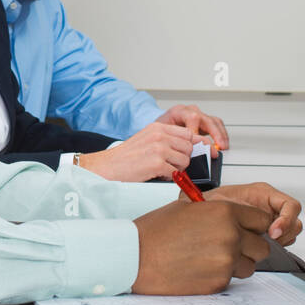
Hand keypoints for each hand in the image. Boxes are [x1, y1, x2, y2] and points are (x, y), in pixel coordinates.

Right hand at [78, 123, 194, 181]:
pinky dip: (168, 177)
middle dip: (183, 158)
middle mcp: (160, 135)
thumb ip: (167, 139)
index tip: (197, 152)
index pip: (188, 133)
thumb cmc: (126, 156)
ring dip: (177, 169)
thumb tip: (191, 146)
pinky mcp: (157, 163)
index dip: (194, 145)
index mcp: (158, 127)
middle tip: (170, 164)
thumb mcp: (147, 139)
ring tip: (162, 169)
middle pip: (190, 147)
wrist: (107, 166)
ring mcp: (159, 149)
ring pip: (185, 161)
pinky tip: (157, 174)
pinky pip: (176, 173)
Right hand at [131, 200, 272, 293]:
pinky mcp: (218, 282)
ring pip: (250, 266)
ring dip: (237, 264)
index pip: (262, 221)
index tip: (248, 231)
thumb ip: (217, 212)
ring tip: (210, 259)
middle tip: (229, 247)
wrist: (135, 256)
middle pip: (262, 247)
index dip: (254, 227)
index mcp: (225, 212)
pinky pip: (231, 280)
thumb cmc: (155, 232)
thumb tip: (235, 218)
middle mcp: (231, 235)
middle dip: (249, 248)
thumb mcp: (188, 208)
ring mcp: (226, 261)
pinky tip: (199, 269)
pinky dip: (219, 277)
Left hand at [155, 104, 229, 156]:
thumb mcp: (162, 133)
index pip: (192, 118)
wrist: (159, 126)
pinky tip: (223, 144)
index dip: (197, 132)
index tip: (199, 145)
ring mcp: (199, 115)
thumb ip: (172, 140)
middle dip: (214, 134)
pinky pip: (217, 125)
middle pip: (206, 119)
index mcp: (178, 111)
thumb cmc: (160, 130)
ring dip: (221, 135)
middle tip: (217, 147)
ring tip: (223, 147)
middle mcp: (190, 111)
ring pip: (214, 121)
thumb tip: (182, 153)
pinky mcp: (205, 121)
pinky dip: (221, 134)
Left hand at [203, 181, 302, 244]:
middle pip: (295, 221)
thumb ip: (233, 208)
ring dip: (281, 241)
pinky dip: (276, 246)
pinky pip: (282, 242)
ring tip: (263, 244)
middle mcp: (271, 206)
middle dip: (285, 234)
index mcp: (264, 193)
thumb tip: (244, 218)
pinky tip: (260, 246)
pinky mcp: (268, 233)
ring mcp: (272, 220)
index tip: (273, 232)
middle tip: (269, 241)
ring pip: (291, 233)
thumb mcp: (220, 201)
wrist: (205, 211)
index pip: (291, 205)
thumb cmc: (213, 202)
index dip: (286, 220)